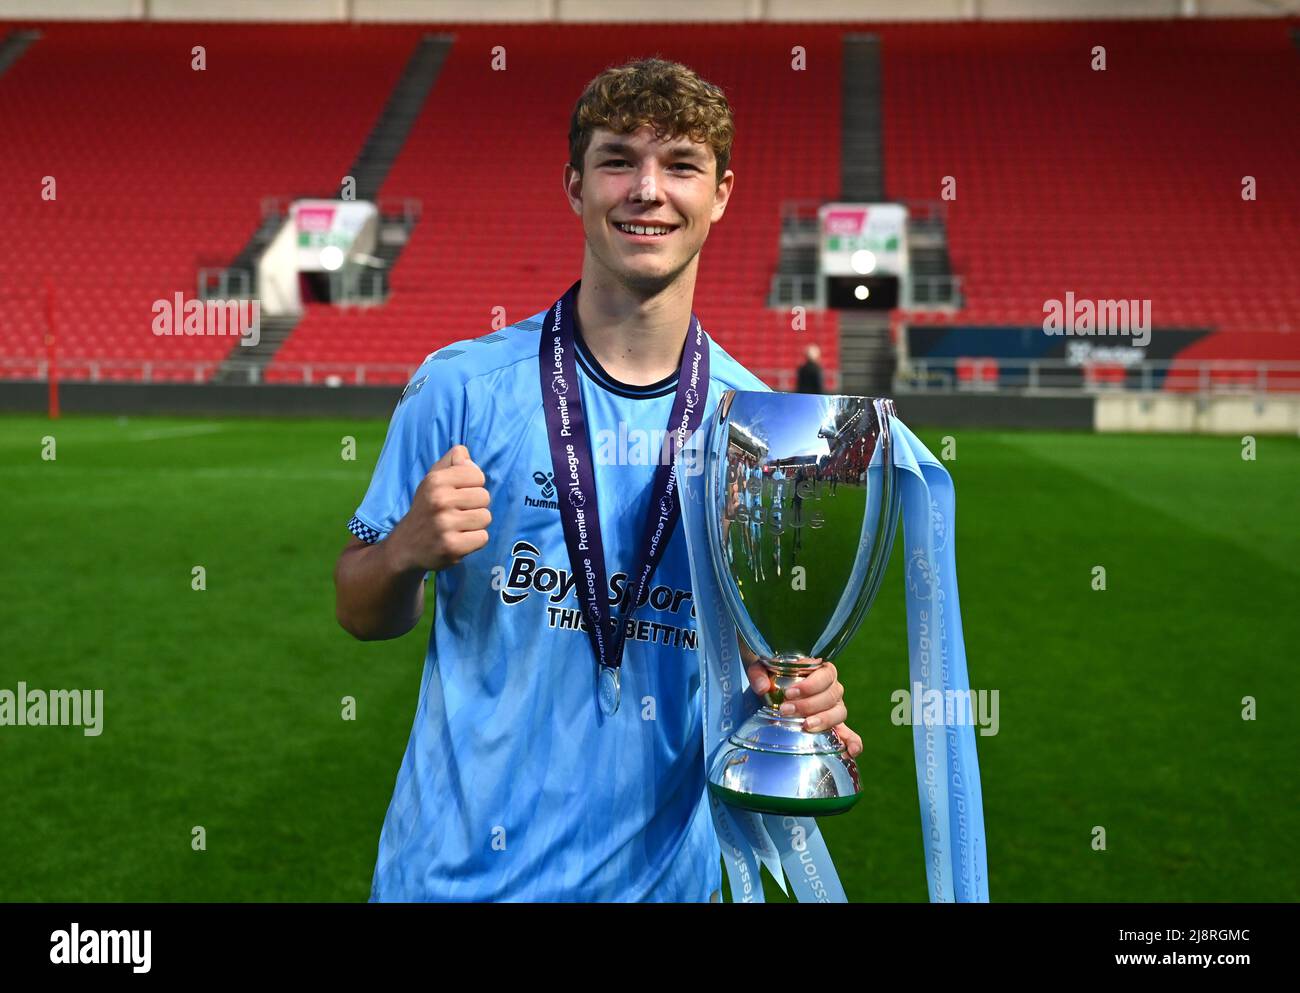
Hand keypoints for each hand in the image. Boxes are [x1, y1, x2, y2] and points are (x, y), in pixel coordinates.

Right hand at [386, 444, 490, 573]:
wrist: (405, 547)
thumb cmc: (426, 508)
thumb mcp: (432, 480)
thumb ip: (451, 462)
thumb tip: (465, 453)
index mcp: (435, 481)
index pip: (478, 475)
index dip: (472, 486)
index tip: (458, 495)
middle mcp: (439, 501)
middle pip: (484, 497)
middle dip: (475, 506)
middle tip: (457, 513)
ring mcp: (444, 525)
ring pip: (486, 517)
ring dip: (476, 524)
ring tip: (458, 526)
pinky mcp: (451, 547)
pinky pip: (483, 538)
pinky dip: (474, 541)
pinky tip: (459, 540)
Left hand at [745, 653, 861, 758]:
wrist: (773, 691)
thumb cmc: (771, 676)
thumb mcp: (761, 669)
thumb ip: (759, 674)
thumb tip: (762, 688)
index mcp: (821, 670)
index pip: (825, 674)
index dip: (810, 685)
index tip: (790, 693)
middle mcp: (832, 688)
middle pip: (831, 695)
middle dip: (809, 704)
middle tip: (786, 710)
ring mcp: (834, 708)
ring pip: (839, 713)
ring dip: (823, 720)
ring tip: (805, 726)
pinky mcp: (834, 727)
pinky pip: (850, 735)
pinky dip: (853, 742)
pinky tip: (851, 752)